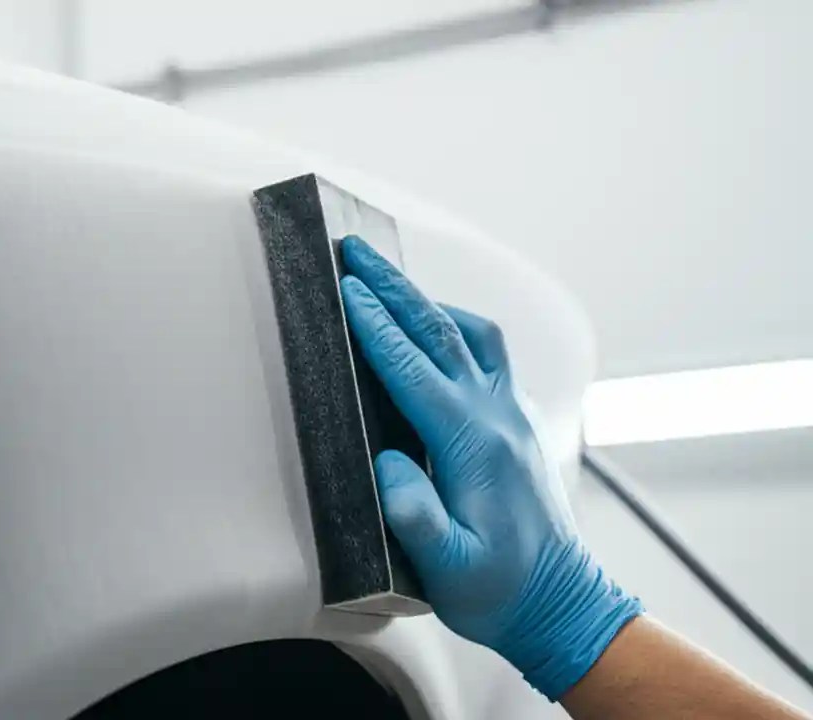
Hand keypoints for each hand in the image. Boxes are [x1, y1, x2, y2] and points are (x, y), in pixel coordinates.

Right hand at [337, 235, 641, 700]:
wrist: (562, 605)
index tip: (345, 288)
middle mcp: (497, 417)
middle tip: (356, 252)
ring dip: (426, 302)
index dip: (376, 327)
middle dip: (395, 288)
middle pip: (441, 332)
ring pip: (471, 335)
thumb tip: (387, 463)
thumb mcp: (449, 568)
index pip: (413, 370)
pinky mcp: (517, 424)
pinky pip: (487, 355)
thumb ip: (416, 515)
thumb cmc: (500, 592)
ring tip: (388, 280)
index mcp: (474, 445)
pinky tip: (435, 329)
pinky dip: (454, 327)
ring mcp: (513, 416)